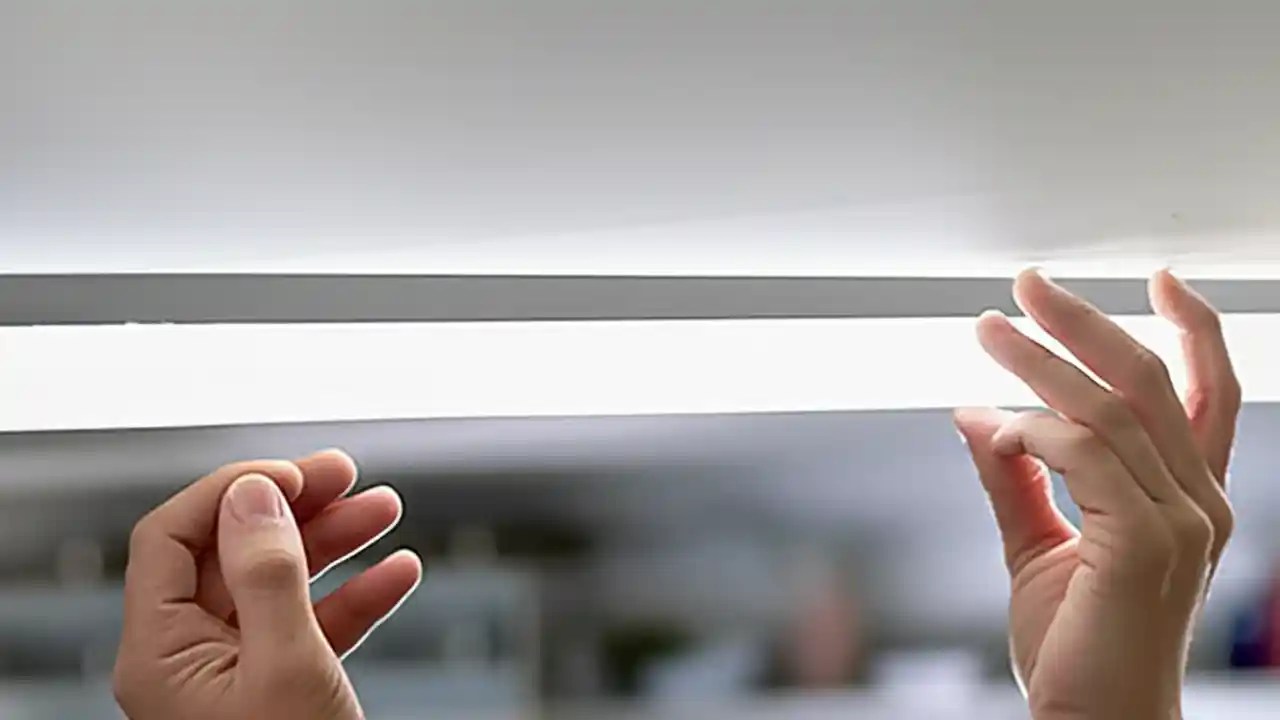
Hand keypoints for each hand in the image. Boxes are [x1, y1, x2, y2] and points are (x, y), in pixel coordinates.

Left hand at [113, 451, 423, 719]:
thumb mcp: (286, 664)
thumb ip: (266, 574)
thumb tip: (252, 494)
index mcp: (160, 652)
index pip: (172, 538)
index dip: (232, 491)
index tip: (294, 472)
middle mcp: (188, 660)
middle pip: (232, 554)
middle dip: (297, 509)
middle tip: (348, 476)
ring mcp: (234, 677)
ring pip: (279, 586)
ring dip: (335, 545)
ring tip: (386, 511)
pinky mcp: (278, 693)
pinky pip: (312, 629)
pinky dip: (356, 599)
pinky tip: (398, 574)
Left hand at [955, 269, 1238, 719]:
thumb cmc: (1076, 645)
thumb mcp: (1039, 544)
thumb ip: (1015, 478)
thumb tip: (976, 413)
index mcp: (1189, 500)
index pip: (1207, 395)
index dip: (1193, 329)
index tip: (1157, 280)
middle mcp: (1199, 505)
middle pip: (1152, 381)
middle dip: (1088, 322)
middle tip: (1027, 285)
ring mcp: (1180, 524)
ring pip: (1110, 408)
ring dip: (1040, 360)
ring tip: (988, 332)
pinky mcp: (1144, 543)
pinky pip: (1084, 453)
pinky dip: (1034, 429)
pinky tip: (997, 429)